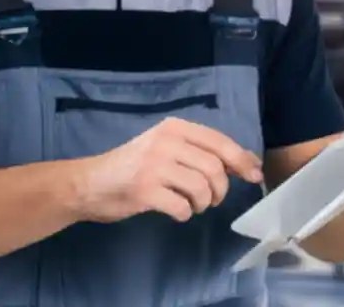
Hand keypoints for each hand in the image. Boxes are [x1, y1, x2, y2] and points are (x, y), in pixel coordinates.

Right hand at [72, 117, 264, 223]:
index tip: (254, 175)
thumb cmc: (132, 166)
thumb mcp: (165, 147)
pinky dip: (185, 214)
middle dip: (221, 189)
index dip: (242, 160)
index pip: (219, 142)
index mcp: (173, 128)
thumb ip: (199, 150)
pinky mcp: (144, 190)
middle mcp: (165, 142)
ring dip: (204, 203)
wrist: (89, 183)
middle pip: (215, 167)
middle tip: (212, 200)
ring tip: (193, 205)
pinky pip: (182, 207)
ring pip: (202, 187)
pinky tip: (177, 212)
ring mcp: (154, 166)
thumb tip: (245, 162)